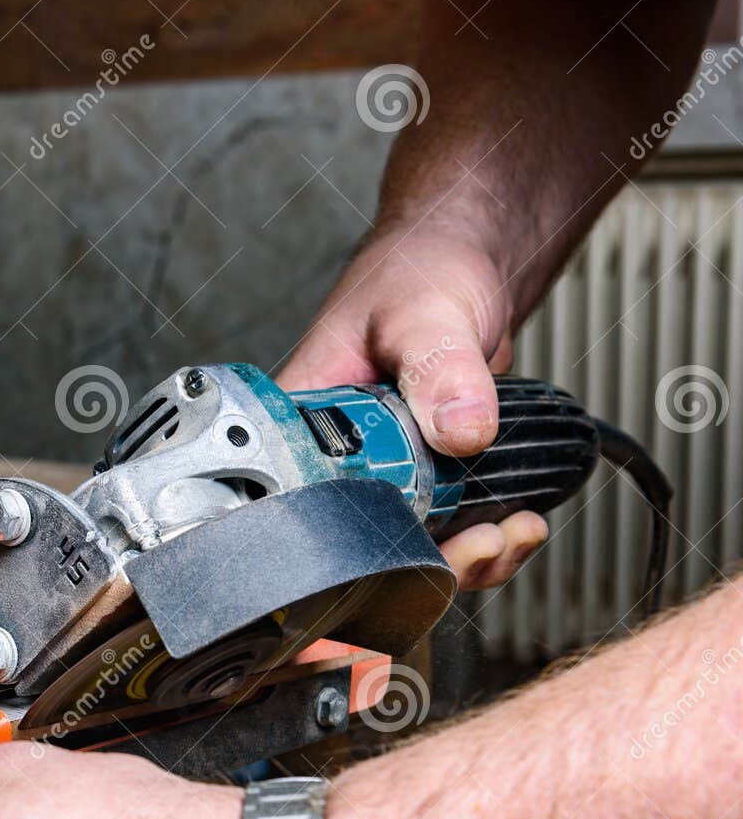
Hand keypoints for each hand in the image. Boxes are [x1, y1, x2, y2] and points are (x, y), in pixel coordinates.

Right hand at [278, 224, 547, 589]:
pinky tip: (518, 522)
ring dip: (466, 558)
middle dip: (427, 556)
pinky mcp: (427, 474)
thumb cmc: (419, 266)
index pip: (305, 501)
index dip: (355, 537)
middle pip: (362, 540)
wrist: (467, 259)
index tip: (414, 535)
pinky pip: (447, 526)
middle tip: (479, 542)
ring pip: (410, 543)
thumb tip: (460, 429)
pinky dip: (486, 539)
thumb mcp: (424, 309)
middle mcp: (334, 453)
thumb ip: (438, 366)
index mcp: (300, 418)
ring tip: (509, 535)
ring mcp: (384, 468)